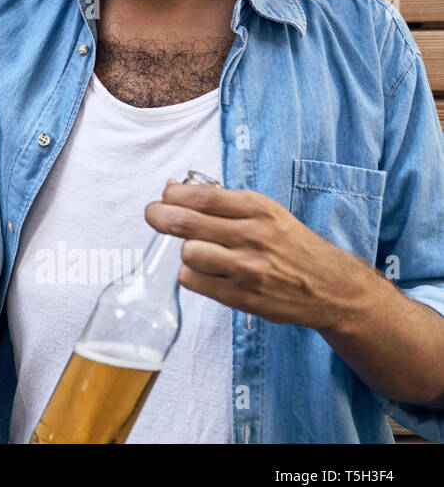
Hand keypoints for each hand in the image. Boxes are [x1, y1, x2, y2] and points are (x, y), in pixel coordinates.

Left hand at [145, 180, 362, 330]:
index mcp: (258, 209)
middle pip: (185, 223)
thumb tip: (172, 190)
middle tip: (154, 215)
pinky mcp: (241, 297)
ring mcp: (247, 269)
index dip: (172, 195)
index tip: (164, 197)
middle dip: (159, 216)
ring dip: (185, 252)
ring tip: (198, 252)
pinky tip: (205, 272)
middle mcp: (253, 236)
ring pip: (188, 253)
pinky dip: (191, 275)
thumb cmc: (291, 246)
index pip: (200, 196)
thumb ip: (223, 202)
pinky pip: (193, 281)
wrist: (332, 288)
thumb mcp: (267, 213)